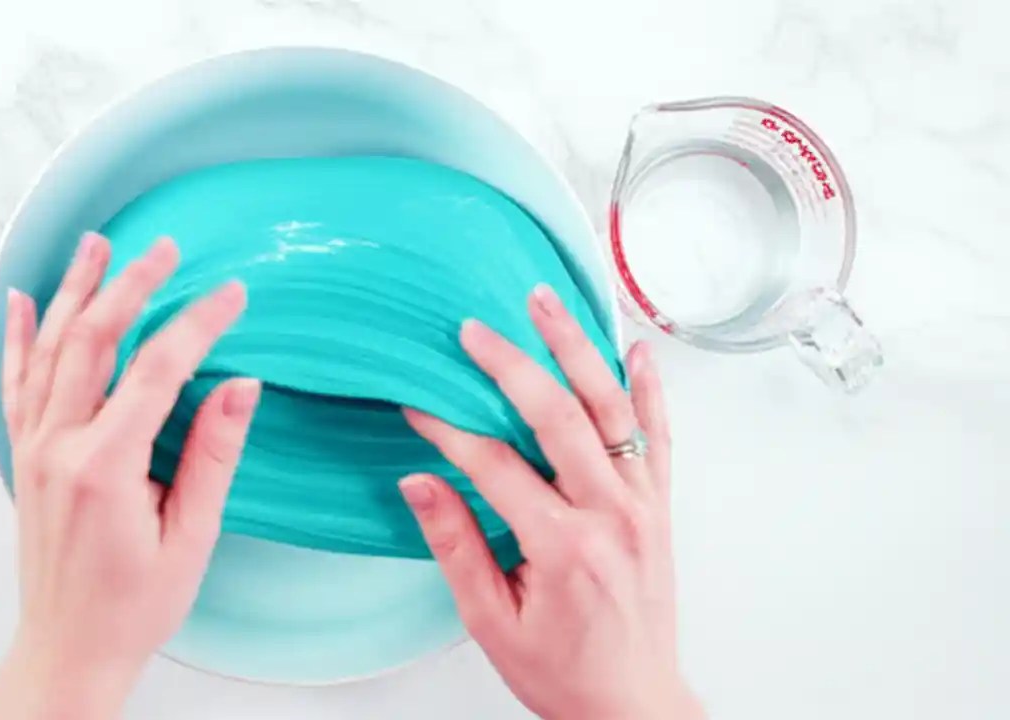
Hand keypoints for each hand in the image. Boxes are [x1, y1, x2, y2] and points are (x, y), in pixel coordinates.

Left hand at [0, 232, 258, 719]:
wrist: (68, 649)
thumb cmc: (133, 606)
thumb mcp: (190, 537)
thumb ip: (213, 456)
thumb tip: (239, 387)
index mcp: (105, 467)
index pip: (157, 370)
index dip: (197, 324)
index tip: (231, 294)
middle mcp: (59, 448)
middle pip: (95, 341)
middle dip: (131, 285)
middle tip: (164, 248)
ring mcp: (34, 450)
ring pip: (52, 350)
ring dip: (76, 292)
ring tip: (96, 244)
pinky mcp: (25, 458)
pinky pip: (17, 384)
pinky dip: (21, 338)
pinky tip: (26, 301)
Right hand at [399, 284, 702, 719]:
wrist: (633, 703)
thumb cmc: (564, 671)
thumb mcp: (491, 621)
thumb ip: (455, 546)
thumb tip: (419, 483)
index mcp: (561, 546)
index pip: (494, 463)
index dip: (448, 428)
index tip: (417, 404)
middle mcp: (610, 514)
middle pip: (557, 415)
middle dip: (511, 362)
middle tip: (475, 328)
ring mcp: (642, 505)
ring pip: (611, 408)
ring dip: (577, 348)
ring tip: (546, 302)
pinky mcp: (659, 506)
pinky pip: (658, 434)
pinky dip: (650, 388)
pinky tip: (635, 349)